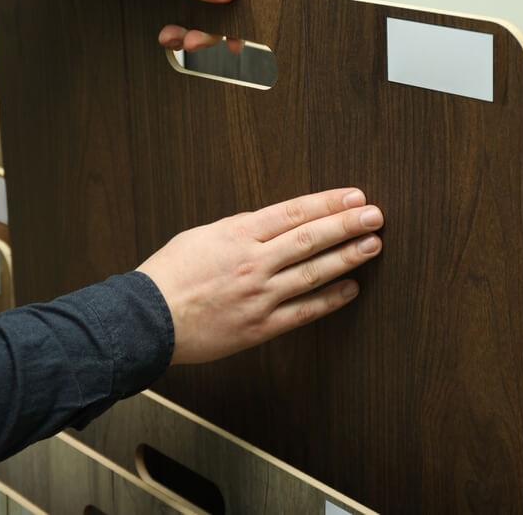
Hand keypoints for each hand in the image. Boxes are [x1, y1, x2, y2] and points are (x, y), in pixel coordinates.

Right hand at [137, 188, 383, 364]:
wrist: (147, 319)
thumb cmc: (168, 275)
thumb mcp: (201, 236)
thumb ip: (238, 230)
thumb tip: (271, 226)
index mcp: (237, 234)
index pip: (292, 212)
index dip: (327, 203)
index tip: (354, 196)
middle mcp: (253, 262)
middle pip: (309, 238)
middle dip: (346, 224)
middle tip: (375, 215)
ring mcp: (259, 295)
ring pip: (312, 272)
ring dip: (347, 257)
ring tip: (373, 245)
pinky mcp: (259, 326)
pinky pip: (303, 312)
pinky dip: (330, 300)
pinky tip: (351, 289)